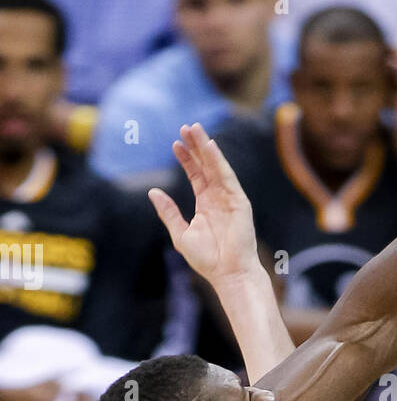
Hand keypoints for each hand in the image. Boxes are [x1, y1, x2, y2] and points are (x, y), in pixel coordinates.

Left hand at [149, 124, 259, 285]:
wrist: (228, 273)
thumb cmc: (207, 259)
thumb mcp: (180, 233)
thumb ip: (168, 212)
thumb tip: (153, 192)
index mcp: (206, 204)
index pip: (196, 175)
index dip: (186, 159)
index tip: (175, 144)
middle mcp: (218, 198)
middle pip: (206, 166)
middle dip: (196, 146)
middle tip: (186, 127)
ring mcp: (230, 198)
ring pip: (216, 167)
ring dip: (206, 147)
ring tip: (195, 129)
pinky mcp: (239, 201)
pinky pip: (227, 176)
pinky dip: (218, 161)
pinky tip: (210, 147)